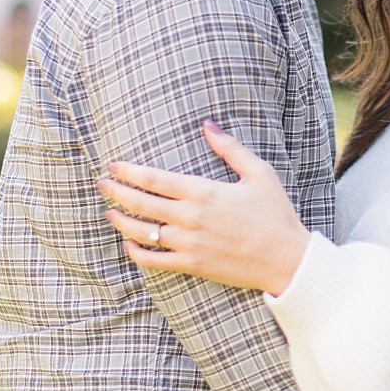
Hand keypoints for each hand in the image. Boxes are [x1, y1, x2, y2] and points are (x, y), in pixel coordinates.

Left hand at [100, 121, 310, 296]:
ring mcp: (189, 244)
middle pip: (141, 203)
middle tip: (102, 183)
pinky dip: (136, 253)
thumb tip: (208, 125)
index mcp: (204, 192)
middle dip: (117, 192)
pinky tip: (129, 244)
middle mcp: (191, 218)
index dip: (130, 171)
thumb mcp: (260, 173)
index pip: (155, 179)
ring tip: (109, 212)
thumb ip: (231, 148)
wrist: (287, 259)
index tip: (113, 165)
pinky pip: (154, 261)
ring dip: (121, 221)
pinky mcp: (192, 265)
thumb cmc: (276, 213)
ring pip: (142, 232)